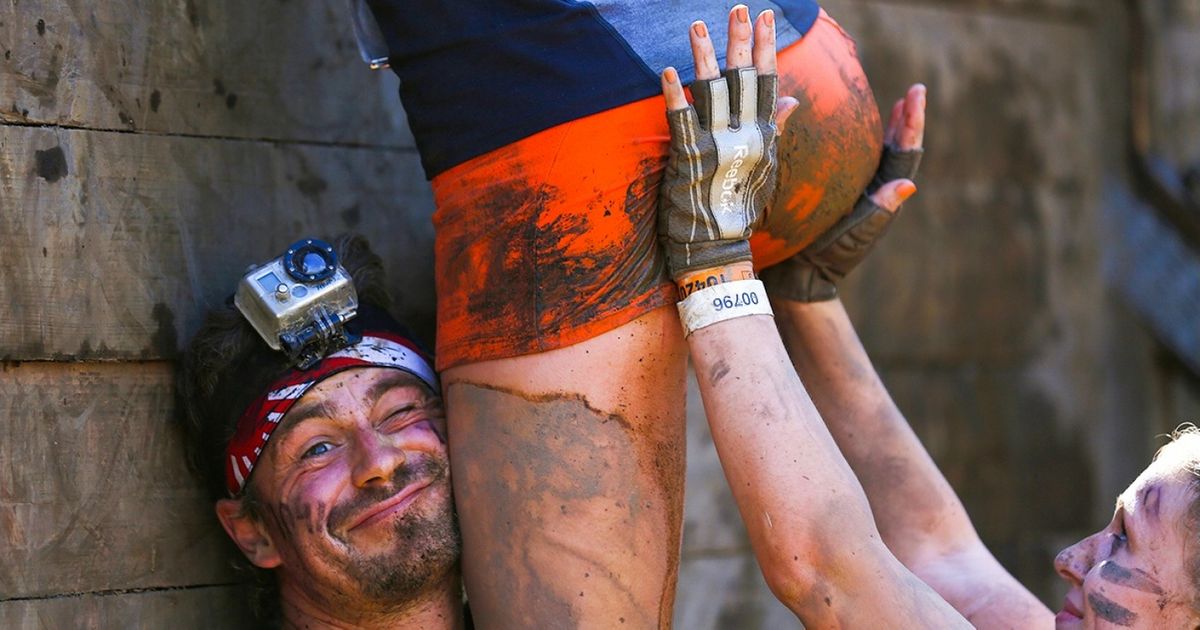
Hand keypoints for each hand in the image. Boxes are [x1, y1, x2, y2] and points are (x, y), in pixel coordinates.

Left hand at [658, 6, 780, 280]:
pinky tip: (667, 70)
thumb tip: (792, 99)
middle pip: (742, 78)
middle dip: (740, 40)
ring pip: (712, 90)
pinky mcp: (690, 158)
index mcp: (763, 136)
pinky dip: (675, 94)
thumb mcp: (767, 168)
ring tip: (696, 24)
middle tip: (738, 8)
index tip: (765, 18)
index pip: (767, 82)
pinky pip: (681, 119)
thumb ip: (776, 129)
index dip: (765, 48)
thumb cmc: (740, 209)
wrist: (719, 248)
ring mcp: (717, 145)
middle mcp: (744, 135)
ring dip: (704, 55)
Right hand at [760, 84, 926, 301]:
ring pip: (882, 155)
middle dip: (907, 121)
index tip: (914, 92)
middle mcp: (876, 193)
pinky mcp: (842, 197)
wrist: (803, 274)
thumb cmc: (826, 255)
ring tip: (897, 107)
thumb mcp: (852, 234)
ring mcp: (860, 195)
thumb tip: (910, 185)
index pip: (904, 154)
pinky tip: (854, 132)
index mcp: (882, 198)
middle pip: (899, 150)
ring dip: (891, 130)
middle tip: (914, 93)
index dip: (911, 123)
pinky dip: (865, 144)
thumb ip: (878, 211)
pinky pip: (859, 164)